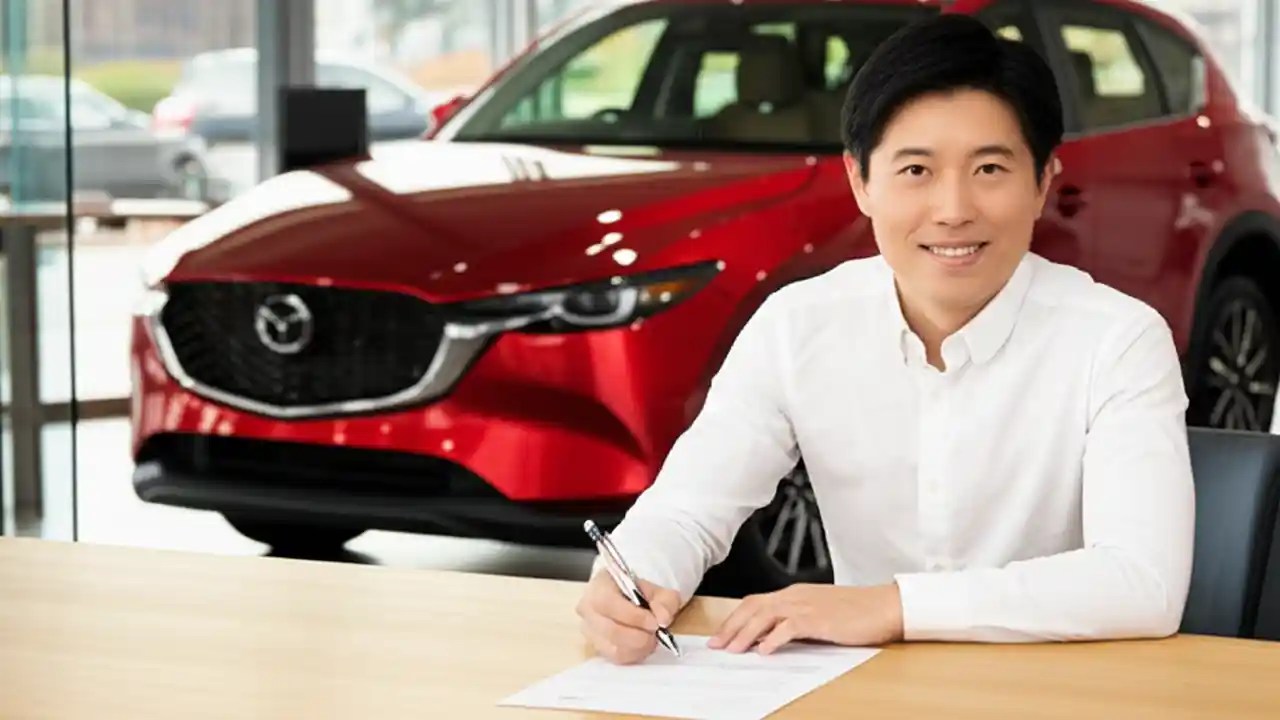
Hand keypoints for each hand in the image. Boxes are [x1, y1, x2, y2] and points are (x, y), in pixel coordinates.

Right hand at [575, 570, 681, 664]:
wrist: (625, 599)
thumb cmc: (637, 592)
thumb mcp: (656, 589)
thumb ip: (664, 601)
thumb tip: (663, 618)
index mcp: (598, 588)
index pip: (609, 604)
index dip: (634, 616)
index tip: (655, 622)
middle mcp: (587, 611)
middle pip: (611, 631)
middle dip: (639, 636)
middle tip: (656, 633)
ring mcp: (589, 632)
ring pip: (613, 648)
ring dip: (639, 647)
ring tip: (652, 638)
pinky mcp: (597, 649)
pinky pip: (616, 658)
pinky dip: (635, 655)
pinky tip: (644, 646)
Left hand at [709, 583, 903, 654]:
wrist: (883, 606)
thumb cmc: (856, 611)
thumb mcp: (820, 612)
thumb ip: (797, 620)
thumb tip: (773, 637)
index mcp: (794, 593)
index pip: (755, 602)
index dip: (735, 618)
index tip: (722, 635)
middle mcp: (795, 595)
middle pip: (753, 607)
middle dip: (731, 626)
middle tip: (717, 645)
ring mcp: (806, 605)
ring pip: (765, 616)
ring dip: (745, 633)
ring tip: (733, 649)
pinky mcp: (818, 618)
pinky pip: (788, 627)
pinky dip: (773, 639)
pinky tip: (764, 651)